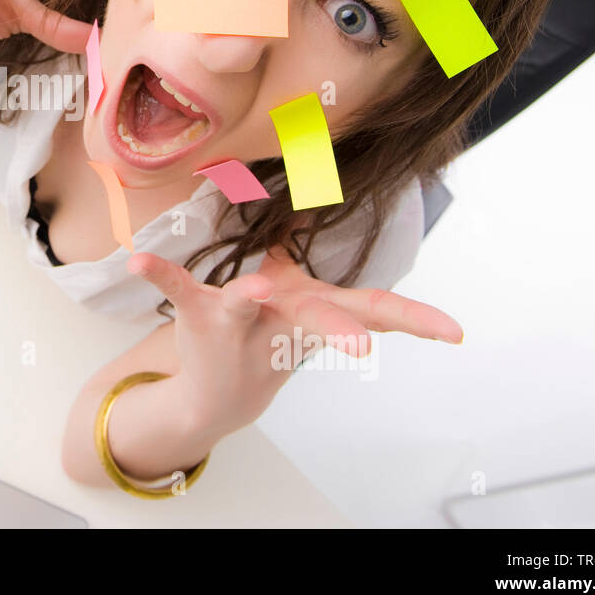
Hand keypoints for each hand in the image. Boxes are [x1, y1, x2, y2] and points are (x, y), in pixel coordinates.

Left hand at [127, 246, 463, 435]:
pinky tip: (138, 259)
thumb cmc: (262, 331)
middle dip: (344, 329)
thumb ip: (319, 257)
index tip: (456, 332)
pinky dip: (160, 270)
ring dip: (251, 298)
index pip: (373, 312)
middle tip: (364, 348)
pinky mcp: (201, 316)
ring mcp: (240, 317)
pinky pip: (182, 288)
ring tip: (255, 288)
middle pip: (320, 320)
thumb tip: (331, 202)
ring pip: (249, 305)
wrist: (215, 391)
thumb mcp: (295, 293)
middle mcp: (283, 317)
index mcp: (316, 309)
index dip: (417, 320)